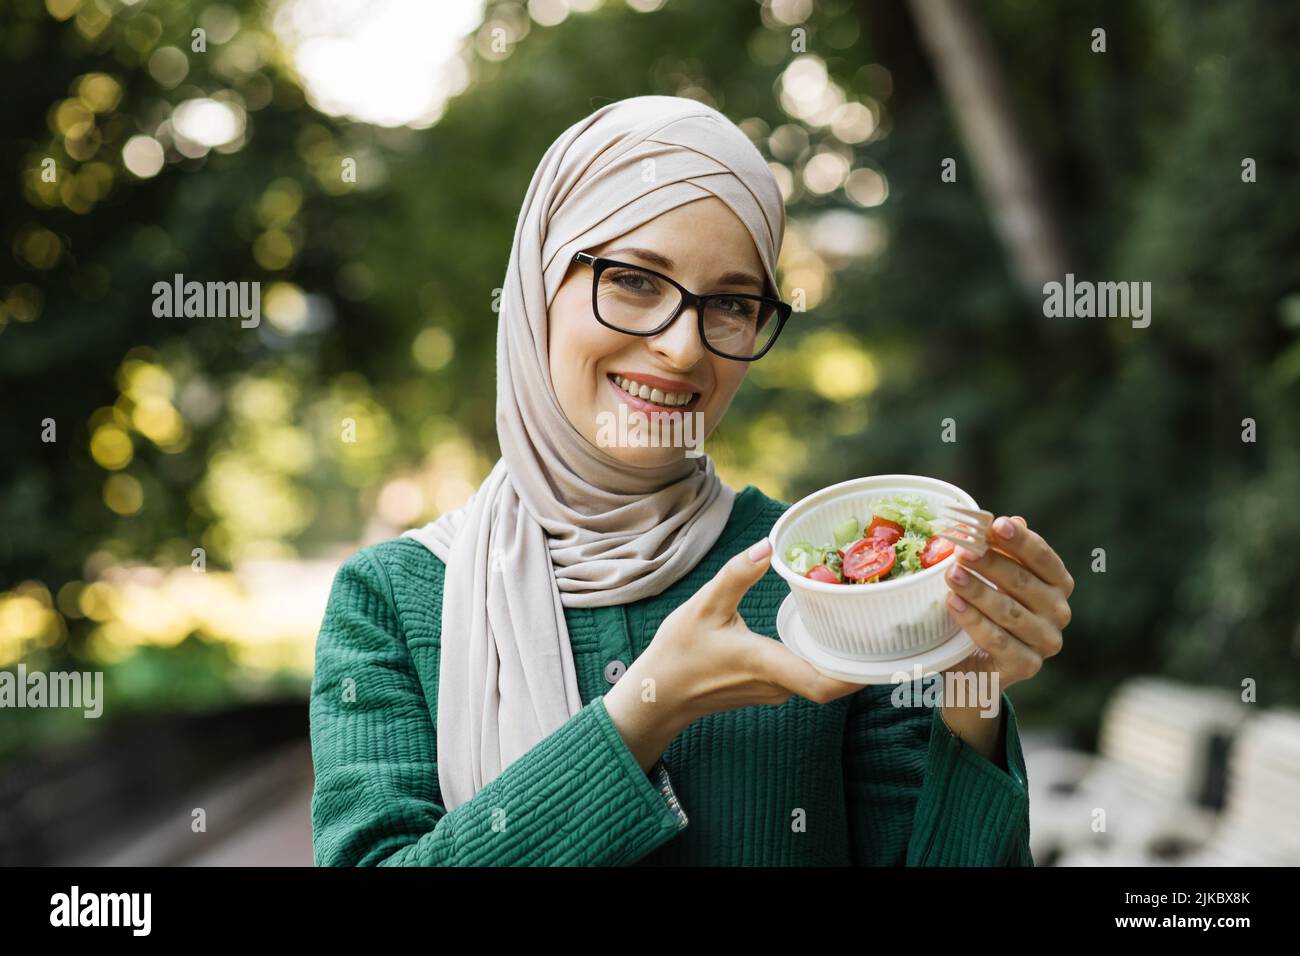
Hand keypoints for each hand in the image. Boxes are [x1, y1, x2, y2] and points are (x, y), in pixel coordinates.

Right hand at [603, 537, 863, 770]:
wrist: (657, 695)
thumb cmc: (677, 653)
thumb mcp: (703, 606)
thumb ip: (737, 574)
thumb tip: (768, 544)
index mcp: (766, 665)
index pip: (824, 684)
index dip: (859, 674)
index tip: (887, 653)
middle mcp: (778, 685)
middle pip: (832, 679)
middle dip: (861, 655)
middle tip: (888, 620)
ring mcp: (774, 691)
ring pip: (820, 676)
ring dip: (842, 654)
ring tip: (864, 617)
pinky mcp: (769, 688)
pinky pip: (806, 675)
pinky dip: (821, 656)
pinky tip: (830, 629)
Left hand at [941, 514, 1072, 688]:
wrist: (974, 668)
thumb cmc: (985, 613)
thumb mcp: (992, 579)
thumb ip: (1001, 552)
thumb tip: (1012, 520)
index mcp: (1058, 585)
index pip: (1043, 558)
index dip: (1020, 540)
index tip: (995, 524)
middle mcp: (1059, 613)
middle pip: (1024, 583)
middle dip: (991, 563)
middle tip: (962, 549)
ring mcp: (1046, 641)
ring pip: (1009, 612)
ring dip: (978, 590)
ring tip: (951, 574)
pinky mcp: (1027, 665)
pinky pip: (997, 640)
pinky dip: (973, 620)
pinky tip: (952, 603)